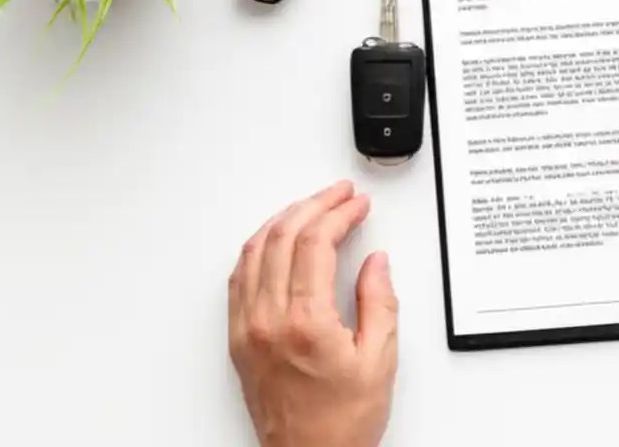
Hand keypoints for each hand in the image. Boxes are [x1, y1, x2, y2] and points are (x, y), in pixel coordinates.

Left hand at [229, 181, 397, 446]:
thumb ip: (379, 302)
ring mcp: (248, 328)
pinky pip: (239, 278)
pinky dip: (258, 248)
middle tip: (338, 196)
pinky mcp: (239, 338)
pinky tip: (274, 241)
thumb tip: (375, 262)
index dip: (338, 214)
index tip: (356, 205)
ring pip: (254, 251)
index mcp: (305, 322)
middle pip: (282, 238)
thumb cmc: (342, 422)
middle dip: (313, 206)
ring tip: (309, 208)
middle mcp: (268, 320)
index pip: (315, 243)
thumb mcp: (380, 359)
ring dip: (282, 221)